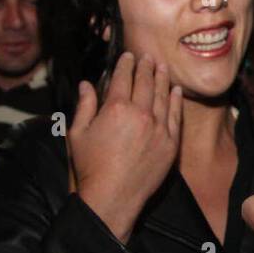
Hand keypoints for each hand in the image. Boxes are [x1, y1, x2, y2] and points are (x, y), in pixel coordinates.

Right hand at [69, 52, 182, 242]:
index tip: (128, 56)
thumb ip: (84, 106)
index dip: (126, 64)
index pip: (124, 78)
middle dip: (146, 66)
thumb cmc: (90, 166)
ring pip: (163, 96)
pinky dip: (175, 100)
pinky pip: (175, 115)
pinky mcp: (170, 142)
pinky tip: (175, 90)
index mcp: (116, 108)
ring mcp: (159, 128)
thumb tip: (86, 85)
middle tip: (148, 56)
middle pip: (146, 83)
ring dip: (162, 78)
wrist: (113, 196)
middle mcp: (141, 114)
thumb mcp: (78, 133)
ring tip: (162, 67)